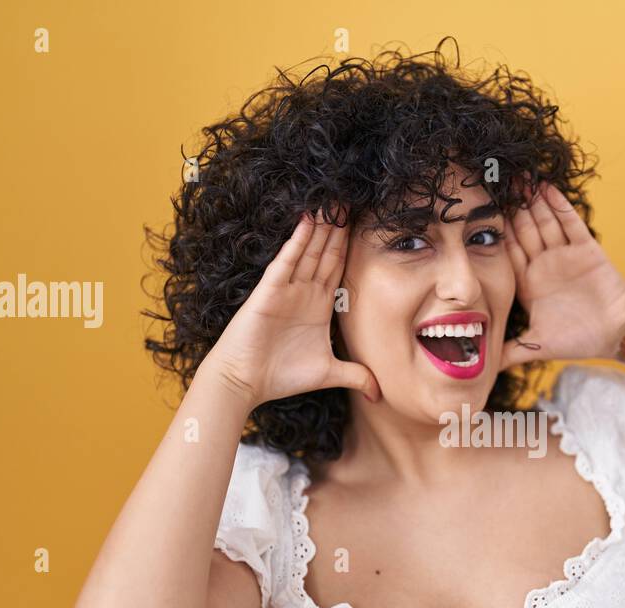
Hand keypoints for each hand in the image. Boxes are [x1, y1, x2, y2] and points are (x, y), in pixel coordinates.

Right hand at [206, 205, 380, 406]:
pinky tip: (308, 221)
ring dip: (321, 225)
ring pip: (308, 250)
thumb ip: (355, 375)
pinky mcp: (269, 291)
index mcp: (318, 304)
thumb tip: (380, 392)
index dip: (350, 245)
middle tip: (351, 198)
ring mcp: (286, 288)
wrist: (244, 382)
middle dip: (338, 226)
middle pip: (325, 251)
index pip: (338, 267)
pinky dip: (297, 241)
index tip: (364, 222)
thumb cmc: (282, 376)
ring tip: (334, 200)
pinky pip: (287, 261)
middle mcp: (303, 291)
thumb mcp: (328, 373)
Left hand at [497, 180, 624, 372]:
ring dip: (531, 200)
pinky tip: (546, 186)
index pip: (507, 253)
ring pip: (543, 222)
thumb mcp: (538, 347)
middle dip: (510, 208)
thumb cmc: (580, 340)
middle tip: (494, 181)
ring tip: (517, 176)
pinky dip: (558, 205)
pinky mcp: (586, 249)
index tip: (476, 213)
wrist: (617, 334)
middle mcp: (544, 265)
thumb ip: (510, 353)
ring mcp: (564, 255)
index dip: (494, 234)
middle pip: (523, 231)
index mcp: (529, 284)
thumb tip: (480, 368)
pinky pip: (570, 223)